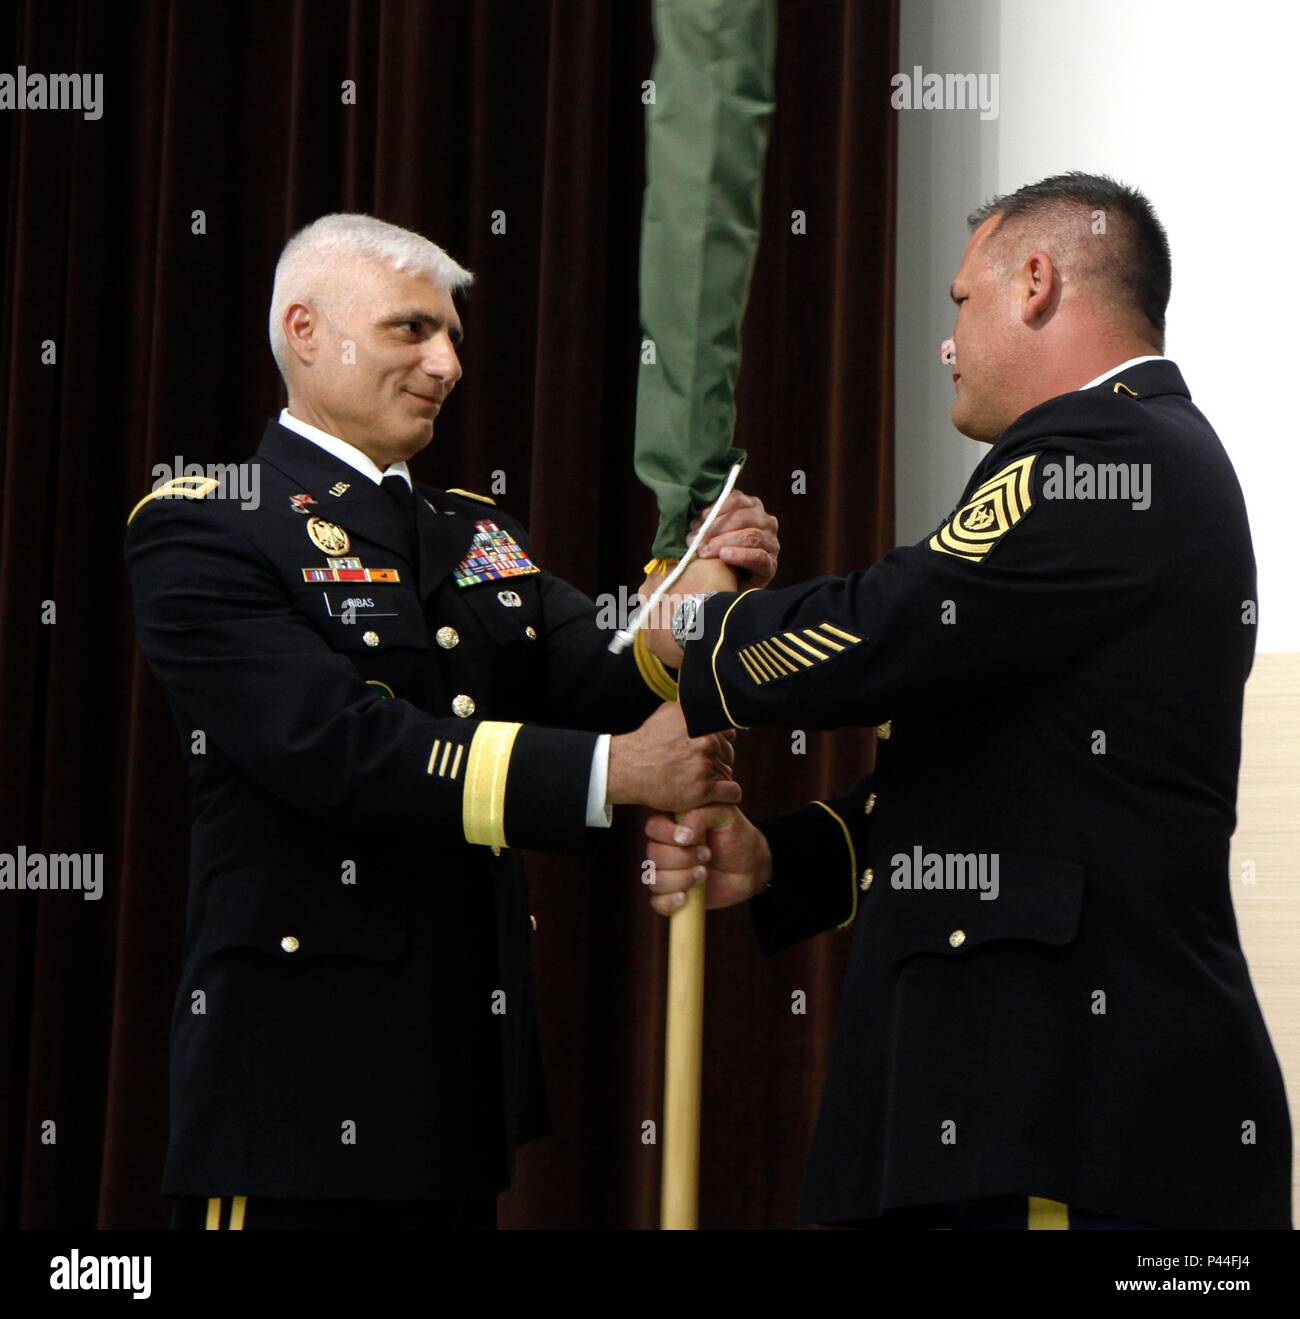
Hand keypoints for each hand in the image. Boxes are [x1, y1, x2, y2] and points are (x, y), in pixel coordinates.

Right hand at [607, 702, 740, 812]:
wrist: (629, 768)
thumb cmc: (647, 742)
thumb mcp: (668, 712)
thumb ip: (692, 710)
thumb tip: (711, 709)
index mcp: (701, 723)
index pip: (729, 734)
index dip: (720, 743)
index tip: (709, 751)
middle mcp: (706, 741)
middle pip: (729, 754)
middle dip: (717, 761)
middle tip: (698, 769)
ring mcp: (705, 765)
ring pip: (728, 773)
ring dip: (717, 778)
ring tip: (698, 782)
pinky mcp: (703, 789)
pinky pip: (732, 792)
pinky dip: (728, 794)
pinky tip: (718, 794)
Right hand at [643, 804, 771, 914]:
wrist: (750, 866)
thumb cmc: (736, 835)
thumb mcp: (725, 814)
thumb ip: (701, 815)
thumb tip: (682, 835)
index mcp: (673, 823)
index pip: (653, 827)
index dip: (668, 835)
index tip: (691, 838)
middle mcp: (665, 846)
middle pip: (653, 854)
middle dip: (681, 858)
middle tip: (707, 855)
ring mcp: (667, 871)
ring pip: (655, 879)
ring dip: (680, 879)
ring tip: (704, 874)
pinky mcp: (672, 894)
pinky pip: (657, 902)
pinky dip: (668, 902)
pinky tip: (686, 897)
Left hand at [690, 491, 778, 588]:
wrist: (727, 586)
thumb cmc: (718, 555)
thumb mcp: (710, 534)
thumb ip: (706, 523)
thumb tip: (697, 521)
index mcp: (752, 508)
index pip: (737, 499)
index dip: (718, 508)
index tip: (701, 518)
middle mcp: (766, 522)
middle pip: (744, 517)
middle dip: (717, 528)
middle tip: (698, 541)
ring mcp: (771, 543)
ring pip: (751, 536)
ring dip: (724, 542)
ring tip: (705, 551)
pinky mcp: (770, 565)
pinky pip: (758, 557)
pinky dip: (740, 555)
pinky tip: (725, 556)